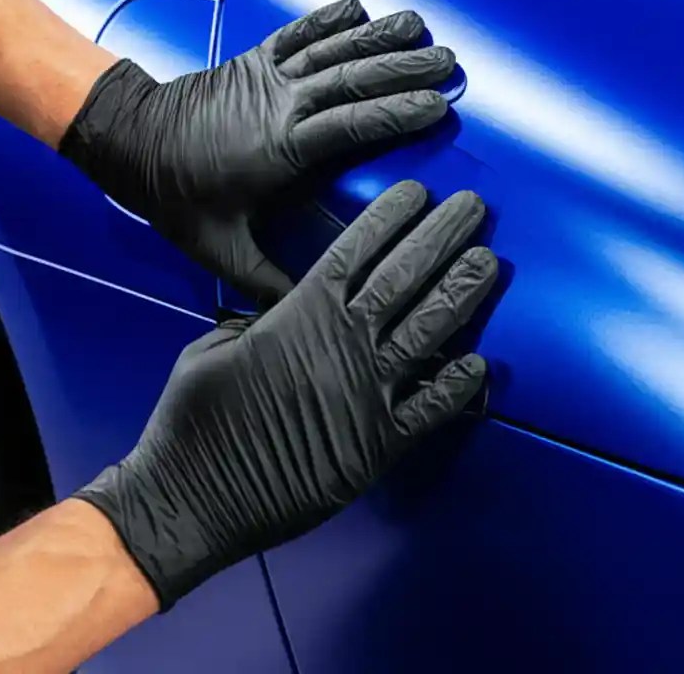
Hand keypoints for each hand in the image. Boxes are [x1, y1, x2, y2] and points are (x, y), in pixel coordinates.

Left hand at [59, 0, 454, 305]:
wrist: (132, 144)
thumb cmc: (178, 200)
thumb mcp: (221, 252)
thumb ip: (269, 282)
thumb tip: (309, 316)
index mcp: (280, 149)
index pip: (350, 125)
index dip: (396, 113)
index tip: (437, 106)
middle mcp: (280, 106)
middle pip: (352, 80)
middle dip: (404, 68)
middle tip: (449, 64)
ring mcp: (267, 77)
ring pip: (332, 50)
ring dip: (379, 37)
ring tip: (421, 28)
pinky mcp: (254, 61)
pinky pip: (298, 32)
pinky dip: (329, 18)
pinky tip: (361, 8)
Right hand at [75, 181, 496, 608]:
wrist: (196, 493)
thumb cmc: (193, 418)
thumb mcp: (214, 346)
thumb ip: (260, 321)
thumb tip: (282, 311)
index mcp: (300, 312)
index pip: (357, 249)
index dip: (392, 217)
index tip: (421, 191)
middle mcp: (343, 342)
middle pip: (405, 277)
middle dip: (443, 236)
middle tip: (475, 206)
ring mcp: (367, 392)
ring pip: (429, 330)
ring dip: (463, 293)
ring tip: (490, 262)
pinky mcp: (379, 444)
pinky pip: (432, 408)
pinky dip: (458, 385)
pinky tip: (481, 364)